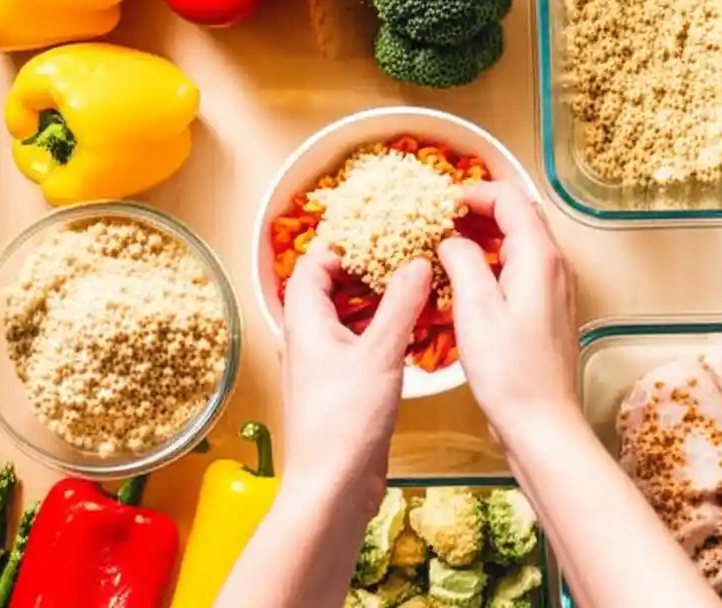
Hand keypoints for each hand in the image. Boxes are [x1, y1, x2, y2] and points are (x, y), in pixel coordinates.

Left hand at [278, 248, 431, 498]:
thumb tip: (416, 263)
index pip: (309, 267)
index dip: (338, 247)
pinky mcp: (341, 391)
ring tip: (412, 290)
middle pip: (327, 291)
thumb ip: (400, 305)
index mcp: (304, 323)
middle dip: (362, 272)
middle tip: (400, 259)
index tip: (376, 237)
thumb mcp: (379, 353)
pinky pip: (358, 349)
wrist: (333, 485)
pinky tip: (411, 336)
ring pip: (345, 321)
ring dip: (375, 304)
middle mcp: (307, 341)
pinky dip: (381, 335)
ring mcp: (323, 368)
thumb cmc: (345, 419)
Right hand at [438, 182, 578, 441]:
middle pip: (522, 215)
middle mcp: (556, 266)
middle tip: (444, 220)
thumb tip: (452, 240)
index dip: (474, 193)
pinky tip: (472, 281)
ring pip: (524, 242)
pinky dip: (498, 262)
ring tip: (451, 246)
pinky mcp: (550, 310)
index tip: (442, 204)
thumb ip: (463, 261)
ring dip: (489, 236)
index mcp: (540, 257)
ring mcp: (557, 289)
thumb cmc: (509, 372)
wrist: (542, 423)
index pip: (511, 198)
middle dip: (483, 209)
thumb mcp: (475, 309)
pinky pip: (525, 269)